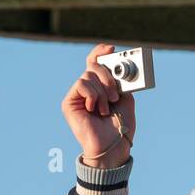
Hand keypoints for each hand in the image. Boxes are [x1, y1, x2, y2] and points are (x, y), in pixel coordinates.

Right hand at [61, 43, 135, 169]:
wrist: (113, 145)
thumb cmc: (120, 126)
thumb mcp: (126, 98)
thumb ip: (121, 81)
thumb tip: (116, 66)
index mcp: (101, 85)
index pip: (95, 61)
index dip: (100, 52)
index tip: (111, 48)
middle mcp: (88, 88)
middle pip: (94, 65)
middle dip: (108, 77)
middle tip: (115, 95)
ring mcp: (78, 95)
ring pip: (89, 75)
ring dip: (102, 92)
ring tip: (106, 108)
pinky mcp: (69, 102)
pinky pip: (81, 84)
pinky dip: (92, 95)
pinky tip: (94, 108)